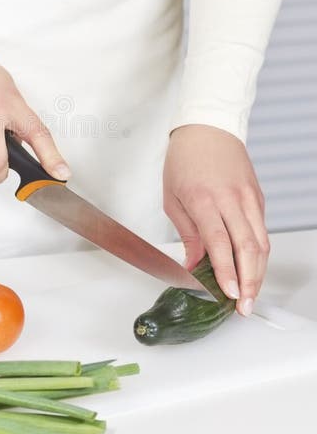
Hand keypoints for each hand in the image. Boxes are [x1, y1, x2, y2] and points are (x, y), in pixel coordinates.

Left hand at [163, 124, 269, 316]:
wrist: (208, 127)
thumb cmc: (184, 160)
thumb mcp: (172, 198)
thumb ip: (187, 234)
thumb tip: (194, 266)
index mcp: (204, 198)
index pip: (219, 241)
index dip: (226, 270)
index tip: (228, 293)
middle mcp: (231, 198)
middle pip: (247, 246)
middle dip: (248, 281)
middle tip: (243, 306)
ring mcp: (248, 197)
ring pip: (261, 242)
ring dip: (258, 273)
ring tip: (249, 296)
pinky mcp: (257, 197)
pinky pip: (262, 230)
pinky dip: (259, 254)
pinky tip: (252, 270)